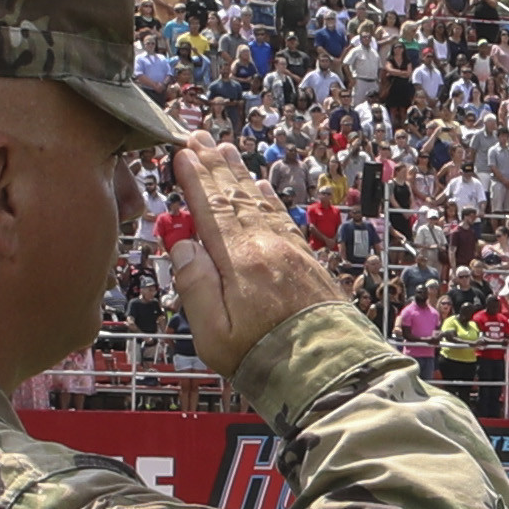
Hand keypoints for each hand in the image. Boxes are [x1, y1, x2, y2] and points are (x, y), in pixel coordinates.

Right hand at [164, 145, 334, 379]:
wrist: (326, 371)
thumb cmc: (264, 359)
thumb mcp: (213, 334)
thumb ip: (195, 286)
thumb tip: (182, 246)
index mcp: (240, 260)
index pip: (212, 208)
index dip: (195, 178)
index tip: (181, 152)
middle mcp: (267, 246)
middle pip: (236, 196)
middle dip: (215, 165)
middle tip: (199, 137)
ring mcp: (290, 252)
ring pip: (260, 201)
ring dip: (240, 174)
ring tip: (225, 150)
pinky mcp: (307, 262)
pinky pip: (281, 217)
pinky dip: (268, 197)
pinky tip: (262, 186)